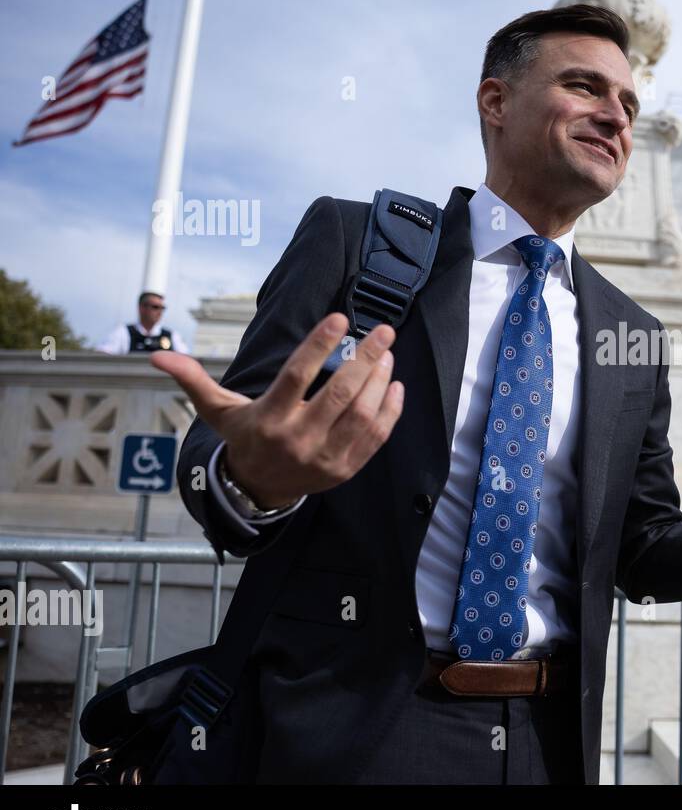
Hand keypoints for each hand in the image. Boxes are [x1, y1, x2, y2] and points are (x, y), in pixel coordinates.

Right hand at [149, 313, 403, 508]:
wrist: (260, 491)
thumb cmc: (244, 438)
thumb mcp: (217, 410)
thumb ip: (193, 380)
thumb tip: (158, 356)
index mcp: (268, 420)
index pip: (297, 376)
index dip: (318, 345)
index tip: (340, 318)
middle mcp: (298, 439)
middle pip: (339, 392)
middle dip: (366, 357)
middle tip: (383, 330)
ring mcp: (325, 457)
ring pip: (362, 413)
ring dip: (380, 380)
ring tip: (387, 353)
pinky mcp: (346, 469)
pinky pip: (376, 437)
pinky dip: (390, 410)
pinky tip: (395, 385)